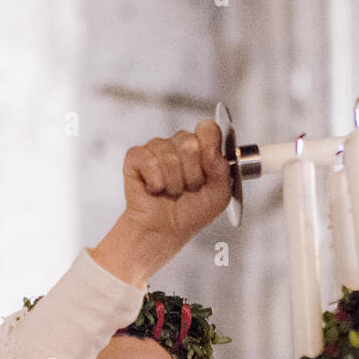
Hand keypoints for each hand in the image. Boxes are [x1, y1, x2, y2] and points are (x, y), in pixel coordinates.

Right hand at [90, 122, 230, 287]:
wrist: (167, 230)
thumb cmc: (192, 211)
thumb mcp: (219, 194)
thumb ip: (222, 170)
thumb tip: (212, 151)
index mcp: (202, 148)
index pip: (208, 128)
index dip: (209, 146)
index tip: (209, 167)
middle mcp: (179, 143)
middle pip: (189, 142)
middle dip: (193, 174)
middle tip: (190, 188)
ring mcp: (156, 148)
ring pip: (169, 155)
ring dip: (175, 183)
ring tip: (173, 191)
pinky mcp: (136, 156)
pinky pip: (148, 161)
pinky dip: (156, 183)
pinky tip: (156, 190)